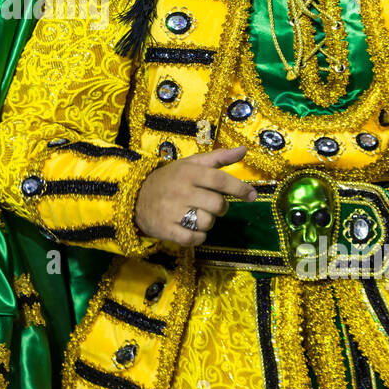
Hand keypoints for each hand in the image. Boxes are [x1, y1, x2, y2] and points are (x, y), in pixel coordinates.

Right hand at [134, 145, 254, 245]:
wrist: (136, 197)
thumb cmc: (170, 178)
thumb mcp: (191, 164)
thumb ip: (218, 157)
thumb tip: (244, 149)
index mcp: (189, 172)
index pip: (220, 179)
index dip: (239, 188)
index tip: (252, 196)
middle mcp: (182, 190)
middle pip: (217, 205)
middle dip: (220, 207)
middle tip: (211, 205)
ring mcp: (173, 211)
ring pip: (207, 222)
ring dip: (208, 222)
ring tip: (197, 215)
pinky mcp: (167, 229)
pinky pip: (194, 238)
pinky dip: (198, 237)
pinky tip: (192, 229)